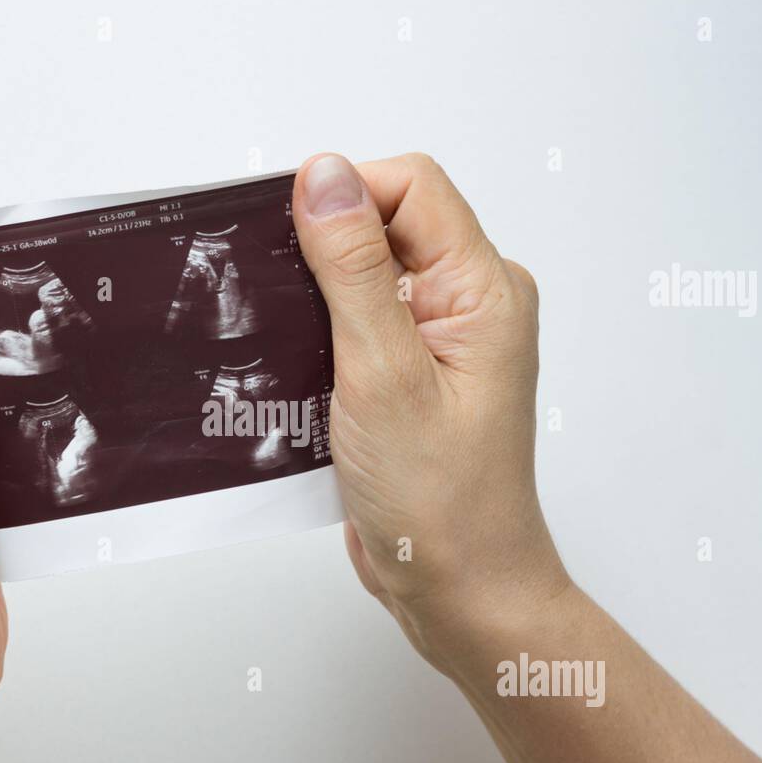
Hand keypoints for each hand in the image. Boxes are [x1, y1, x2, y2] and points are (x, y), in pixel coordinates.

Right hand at [292, 153, 569, 673]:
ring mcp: (440, 343)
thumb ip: (353, 269)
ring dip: (316, 298)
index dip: (344, 196)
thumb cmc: (439, 499)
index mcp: (483, 288)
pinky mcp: (410, 377)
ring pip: (364, 278)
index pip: (411, 187)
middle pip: (385, 225)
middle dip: (322, 249)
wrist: (458, 589)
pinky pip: (358, 327)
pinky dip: (320, 337)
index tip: (285, 236)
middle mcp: (468, 305)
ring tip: (285, 343)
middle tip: (278, 300)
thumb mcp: (384, 373)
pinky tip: (293, 371)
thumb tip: (324, 174)